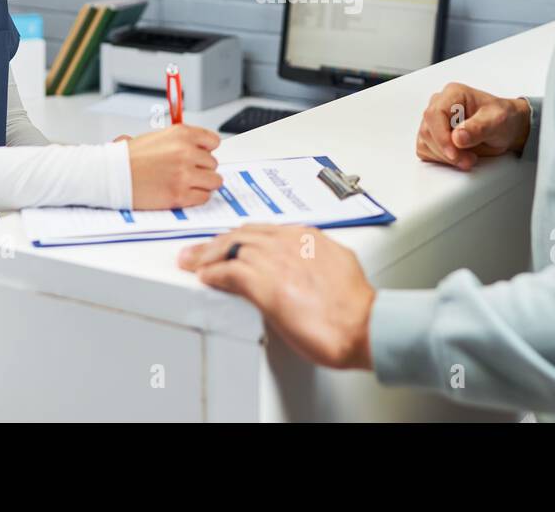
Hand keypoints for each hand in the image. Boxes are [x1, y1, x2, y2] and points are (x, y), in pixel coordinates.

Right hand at [126, 124, 221, 209]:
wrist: (111, 175)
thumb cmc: (128, 158)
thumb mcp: (156, 137)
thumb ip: (180, 141)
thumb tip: (198, 149)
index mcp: (181, 134)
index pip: (213, 141)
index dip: (206, 150)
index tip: (200, 155)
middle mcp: (186, 152)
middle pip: (213, 163)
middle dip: (201, 169)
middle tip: (185, 172)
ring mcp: (185, 174)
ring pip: (214, 181)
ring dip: (202, 184)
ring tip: (186, 184)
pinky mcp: (180, 195)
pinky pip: (204, 197)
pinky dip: (196, 198)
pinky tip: (182, 194)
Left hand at [178, 224, 375, 369]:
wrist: (362, 324)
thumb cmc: (356, 305)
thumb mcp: (338, 266)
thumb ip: (317, 259)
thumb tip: (308, 267)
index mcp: (308, 236)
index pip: (264, 230)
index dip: (242, 237)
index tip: (231, 243)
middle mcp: (289, 242)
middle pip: (242, 234)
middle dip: (217, 242)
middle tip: (198, 251)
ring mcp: (275, 261)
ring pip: (230, 247)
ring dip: (207, 255)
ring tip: (192, 262)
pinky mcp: (265, 284)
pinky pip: (228, 272)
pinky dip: (212, 274)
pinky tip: (204, 277)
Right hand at [415, 82, 530, 170]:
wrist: (506, 127)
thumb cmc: (502, 118)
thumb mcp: (498, 120)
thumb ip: (479, 128)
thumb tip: (457, 137)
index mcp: (453, 94)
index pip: (434, 114)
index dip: (441, 136)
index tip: (455, 153)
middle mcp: (440, 105)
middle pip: (427, 131)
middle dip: (447, 152)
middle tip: (469, 160)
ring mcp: (434, 121)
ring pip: (425, 143)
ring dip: (445, 158)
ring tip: (468, 158)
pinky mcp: (433, 136)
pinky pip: (426, 151)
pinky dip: (441, 160)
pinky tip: (459, 157)